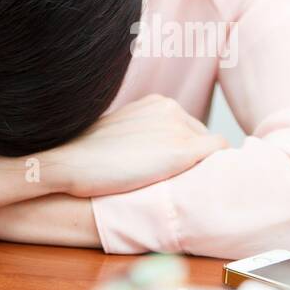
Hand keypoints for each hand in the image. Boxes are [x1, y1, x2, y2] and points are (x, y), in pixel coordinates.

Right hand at [43, 94, 227, 197]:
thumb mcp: (121, 137)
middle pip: (202, 136)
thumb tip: (155, 158)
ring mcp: (177, 127)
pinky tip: (204, 184)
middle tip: (182, 182)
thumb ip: (144, 139)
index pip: (187, 128)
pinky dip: (218, 167)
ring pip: (212, 147)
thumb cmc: (88, 159)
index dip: (186, 152)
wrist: (70, 163)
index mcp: (156, 103)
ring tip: (187, 186)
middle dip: (196, 158)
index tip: (176, 172)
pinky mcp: (182, 150)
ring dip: (204, 165)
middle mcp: (171, 108)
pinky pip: (219, 154)